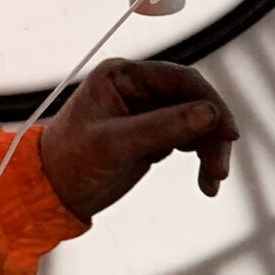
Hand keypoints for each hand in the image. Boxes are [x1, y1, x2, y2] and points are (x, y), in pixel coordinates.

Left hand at [38, 59, 241, 221]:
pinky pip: (190, 140)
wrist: (48, 196)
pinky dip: (201, 159)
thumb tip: (208, 113)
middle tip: (219, 166)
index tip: (227, 129)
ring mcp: (147, 112)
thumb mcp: (114, 144)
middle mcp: (137, 90)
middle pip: (195, 102)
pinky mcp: (153, 135)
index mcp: (122, 78)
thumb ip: (163, 126)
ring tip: (212, 179)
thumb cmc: (67, 163)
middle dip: (212, 134)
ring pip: (197, 122)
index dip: (209, 102)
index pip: (181, 79)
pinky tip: (204, 180)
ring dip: (210, 150)